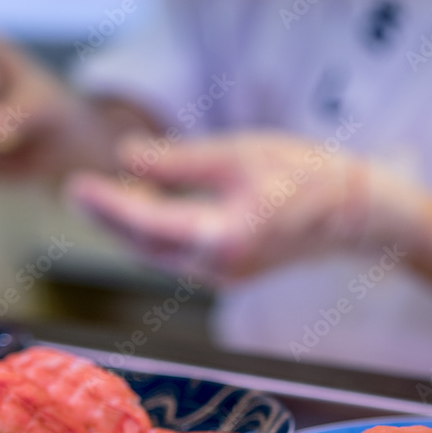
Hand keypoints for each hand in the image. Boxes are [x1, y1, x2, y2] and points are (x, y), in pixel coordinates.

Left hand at [67, 132, 414, 281]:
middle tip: (78, 190)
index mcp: (225, 239)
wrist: (353, 213)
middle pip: (147, 248)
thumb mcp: (238, 155)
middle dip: (110, 220)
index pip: (149, 227)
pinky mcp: (230, 272)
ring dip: (130, 227)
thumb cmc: (305, 175)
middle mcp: (220, 270)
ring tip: (102, 195)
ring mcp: (225, 277)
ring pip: (160, 255)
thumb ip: (178, 162)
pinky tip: (144, 205)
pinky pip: (179, 255)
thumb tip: (126, 157)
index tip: (78, 186)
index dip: (109, 207)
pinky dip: (156, 233)